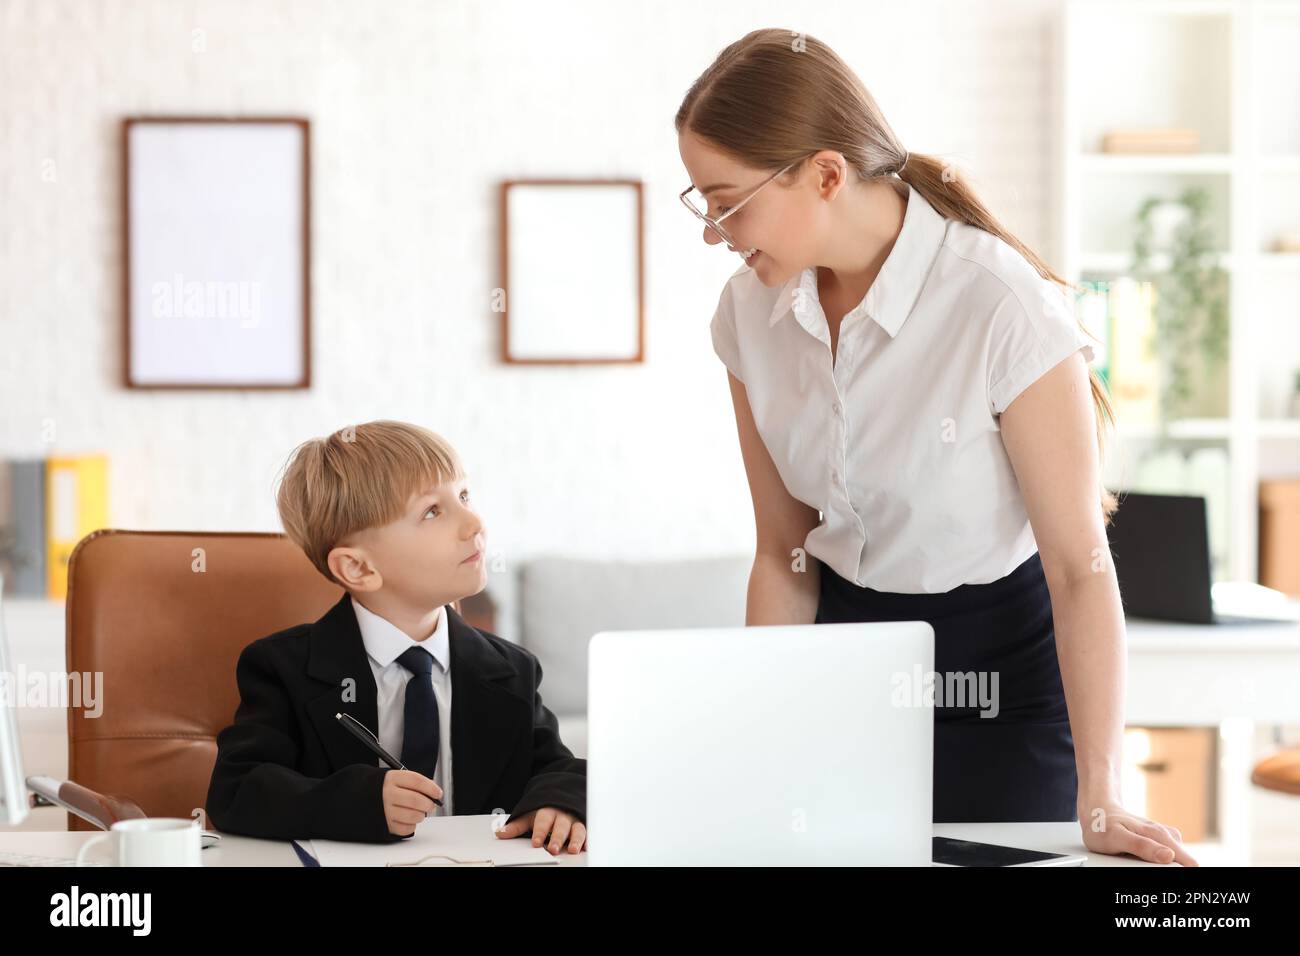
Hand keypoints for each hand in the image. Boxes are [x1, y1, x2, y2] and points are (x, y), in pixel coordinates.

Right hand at [383, 769, 442, 837]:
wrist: (360, 797)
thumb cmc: (384, 789)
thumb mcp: (397, 778)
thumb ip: (415, 783)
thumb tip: (435, 791)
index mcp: (391, 778)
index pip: (417, 781)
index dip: (431, 788)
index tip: (438, 793)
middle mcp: (387, 794)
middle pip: (416, 800)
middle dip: (429, 804)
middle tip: (431, 805)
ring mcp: (385, 810)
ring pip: (413, 816)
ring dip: (421, 815)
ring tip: (419, 812)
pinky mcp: (384, 825)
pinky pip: (406, 828)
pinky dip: (412, 825)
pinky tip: (409, 819)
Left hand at [494, 807, 586, 854]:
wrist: (561, 798)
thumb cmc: (544, 811)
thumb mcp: (529, 816)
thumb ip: (516, 826)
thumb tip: (500, 833)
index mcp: (547, 811)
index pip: (543, 821)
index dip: (540, 832)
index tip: (536, 843)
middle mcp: (562, 816)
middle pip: (561, 826)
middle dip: (557, 838)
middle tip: (553, 849)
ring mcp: (574, 821)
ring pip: (577, 829)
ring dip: (576, 839)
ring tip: (573, 850)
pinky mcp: (583, 826)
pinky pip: (588, 833)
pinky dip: (588, 840)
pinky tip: (586, 848)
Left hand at [1079, 802, 1197, 865]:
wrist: (1098, 810)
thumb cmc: (1104, 825)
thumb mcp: (1117, 837)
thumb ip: (1142, 846)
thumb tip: (1169, 855)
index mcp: (1161, 836)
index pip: (1189, 864)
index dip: (1182, 874)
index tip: (1163, 875)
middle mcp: (1167, 836)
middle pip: (1187, 864)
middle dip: (1174, 872)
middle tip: (1145, 870)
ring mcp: (1165, 838)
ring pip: (1179, 861)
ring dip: (1169, 868)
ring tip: (1143, 867)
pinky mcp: (1161, 842)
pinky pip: (1171, 858)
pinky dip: (1163, 864)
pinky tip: (1147, 864)